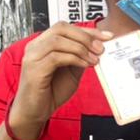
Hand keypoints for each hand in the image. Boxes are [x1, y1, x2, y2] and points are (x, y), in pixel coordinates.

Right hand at [9, 23, 109, 137]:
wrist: (35, 112)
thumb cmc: (51, 92)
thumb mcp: (72, 71)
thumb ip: (80, 57)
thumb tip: (98, 47)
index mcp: (43, 43)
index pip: (65, 28)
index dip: (88, 30)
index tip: (107, 36)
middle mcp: (35, 46)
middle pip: (61, 28)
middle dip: (85, 36)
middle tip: (100, 48)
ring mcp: (32, 57)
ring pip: (58, 40)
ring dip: (81, 48)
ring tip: (94, 59)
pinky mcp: (34, 69)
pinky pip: (56, 57)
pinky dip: (74, 59)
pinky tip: (85, 65)